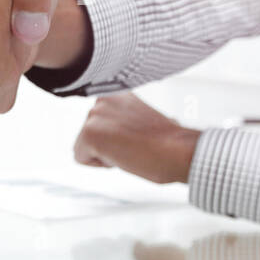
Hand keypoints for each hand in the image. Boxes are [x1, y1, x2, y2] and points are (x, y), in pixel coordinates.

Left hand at [73, 92, 200, 184]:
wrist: (178, 150)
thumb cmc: (167, 142)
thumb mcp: (139, 122)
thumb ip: (122, 121)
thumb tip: (118, 132)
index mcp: (116, 94)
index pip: (100, 125)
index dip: (117, 139)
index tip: (136, 138)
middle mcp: (103, 99)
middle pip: (89, 135)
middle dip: (108, 146)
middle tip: (134, 145)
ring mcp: (94, 114)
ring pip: (84, 147)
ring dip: (105, 154)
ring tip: (130, 149)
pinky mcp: (89, 133)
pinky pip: (81, 158)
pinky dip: (101, 165)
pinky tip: (122, 155)